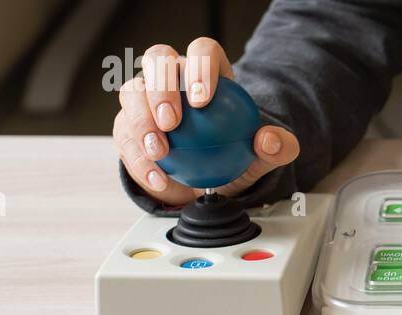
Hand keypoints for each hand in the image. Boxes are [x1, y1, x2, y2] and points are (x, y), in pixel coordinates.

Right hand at [112, 37, 298, 206]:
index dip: (200, 67)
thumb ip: (276, 146)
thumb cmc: (234, 153)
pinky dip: (139, 158)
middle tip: (172, 123)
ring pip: (132, 91)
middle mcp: (171, 75)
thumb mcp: (262, 154)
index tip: (202, 100)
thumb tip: (270, 141)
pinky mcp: (127, 122)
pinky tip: (157, 177)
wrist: (207, 176)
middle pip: (158, 60)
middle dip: (161, 87)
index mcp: (208, 70)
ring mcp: (144, 95)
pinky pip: (125, 134)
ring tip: (160, 153)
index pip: (203, 51)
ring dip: (142, 122)